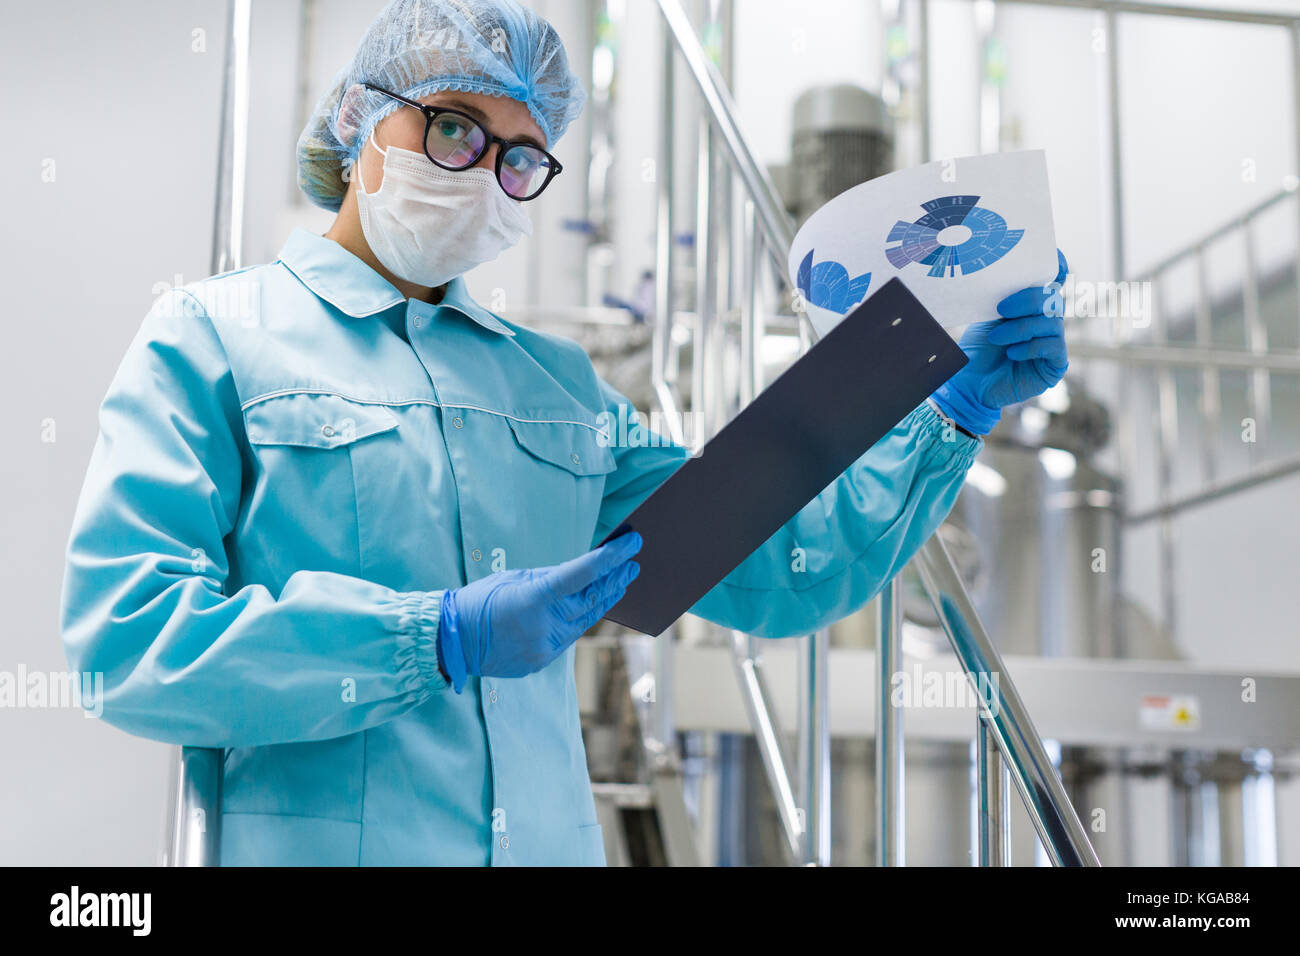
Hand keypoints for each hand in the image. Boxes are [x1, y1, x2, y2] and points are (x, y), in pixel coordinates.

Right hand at [436, 532, 641, 690]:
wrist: (452, 642)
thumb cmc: (478, 602)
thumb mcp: (514, 578)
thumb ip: (550, 577)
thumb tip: (581, 571)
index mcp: (535, 598)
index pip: (583, 574)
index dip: (611, 559)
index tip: (631, 544)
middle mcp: (545, 625)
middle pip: (591, 599)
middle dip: (614, 579)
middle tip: (632, 563)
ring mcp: (545, 647)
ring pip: (585, 620)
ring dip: (604, 600)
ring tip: (620, 582)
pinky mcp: (542, 660)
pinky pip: (568, 636)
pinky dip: (580, 619)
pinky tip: (591, 606)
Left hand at [930, 249, 1069, 434]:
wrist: (969, 384)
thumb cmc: (978, 350)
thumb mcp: (988, 318)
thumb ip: (1004, 298)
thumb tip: (1005, 275)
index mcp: (1032, 306)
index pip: (1053, 281)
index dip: (1057, 267)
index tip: (1054, 259)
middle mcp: (1047, 321)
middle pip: (1052, 300)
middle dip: (1027, 301)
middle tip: (1000, 310)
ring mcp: (1053, 343)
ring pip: (1050, 324)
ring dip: (1020, 329)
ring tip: (996, 338)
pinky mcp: (1054, 365)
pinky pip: (1052, 347)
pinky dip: (1029, 347)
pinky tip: (1011, 353)